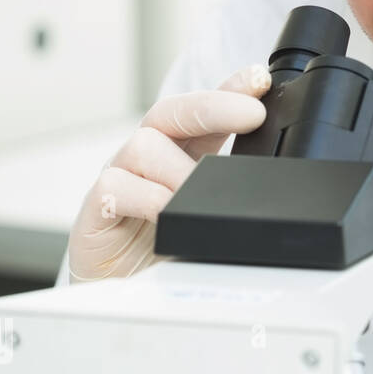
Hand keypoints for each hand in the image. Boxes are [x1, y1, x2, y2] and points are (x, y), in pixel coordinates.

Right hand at [67, 64, 271, 281]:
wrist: (124, 293)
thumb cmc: (167, 248)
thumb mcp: (211, 215)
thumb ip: (233, 192)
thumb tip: (277, 184)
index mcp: (181, 153)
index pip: (205, 112)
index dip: (232, 89)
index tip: (260, 80)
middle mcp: (148, 158)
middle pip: (171, 112)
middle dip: (214, 106)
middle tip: (252, 113)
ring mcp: (120, 179)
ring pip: (144, 147)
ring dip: (181, 171)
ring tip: (201, 197)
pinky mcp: (95, 210)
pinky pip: (114, 186)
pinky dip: (147, 198)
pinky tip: (167, 214)